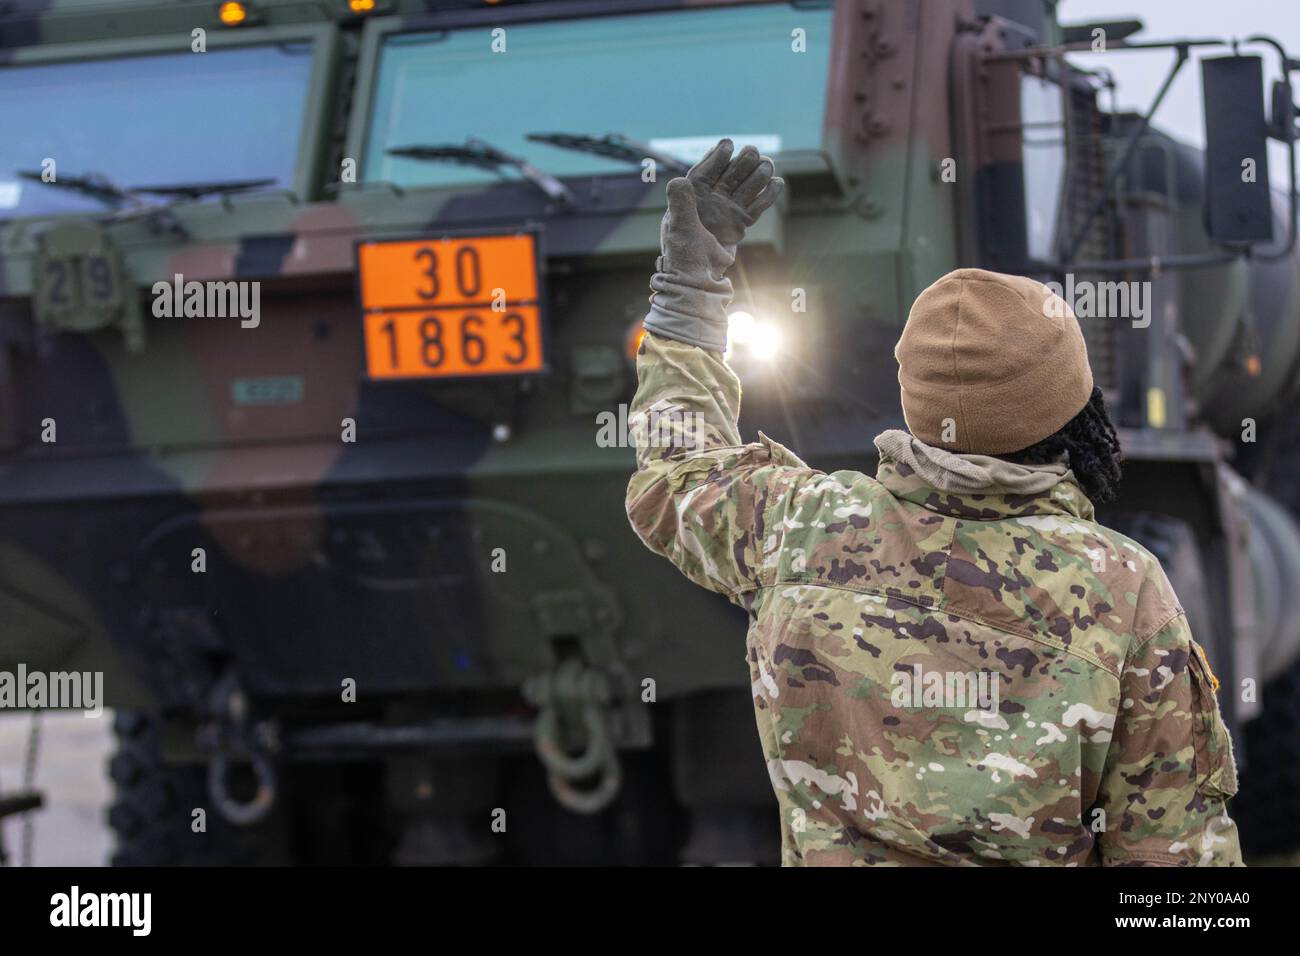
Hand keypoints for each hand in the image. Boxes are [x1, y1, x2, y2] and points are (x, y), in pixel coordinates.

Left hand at [660, 139, 784, 276]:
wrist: (697, 278)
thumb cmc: (683, 254)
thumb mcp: (679, 227)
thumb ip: (680, 203)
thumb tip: (678, 179)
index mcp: (691, 198)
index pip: (704, 172)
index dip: (716, 158)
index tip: (728, 144)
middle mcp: (709, 202)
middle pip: (728, 177)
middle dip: (741, 164)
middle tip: (754, 151)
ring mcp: (725, 212)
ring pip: (743, 189)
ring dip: (756, 177)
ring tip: (769, 164)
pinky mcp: (738, 224)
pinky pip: (754, 207)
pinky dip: (766, 197)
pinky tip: (777, 183)